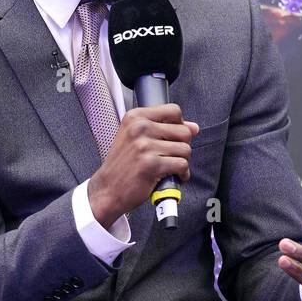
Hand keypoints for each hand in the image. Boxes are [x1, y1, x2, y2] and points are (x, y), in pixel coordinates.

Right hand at [87, 104, 198, 228]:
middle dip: (182, 147)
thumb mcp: (135, 139)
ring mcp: (145, 146)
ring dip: (182, 162)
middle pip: (184, 131)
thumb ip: (163, 129)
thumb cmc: (122, 166)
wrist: (107, 190)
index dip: (181, 125)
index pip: (174, 111)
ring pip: (185, 150)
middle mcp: (140, 128)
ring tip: (169, 168)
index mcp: (135, 117)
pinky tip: (172, 177)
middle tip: (171, 157)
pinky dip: (182, 174)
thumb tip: (194, 127)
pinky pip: (182, 165)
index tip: (175, 137)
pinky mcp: (152, 165)